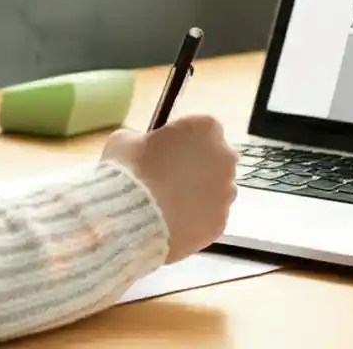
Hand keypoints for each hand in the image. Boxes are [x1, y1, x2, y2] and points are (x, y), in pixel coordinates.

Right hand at [102, 116, 238, 262]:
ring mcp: (227, 192)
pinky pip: (210, 218)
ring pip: (217, 191)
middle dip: (198, 167)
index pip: (203, 129)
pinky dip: (197, 220)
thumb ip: (144, 140)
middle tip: (170, 179)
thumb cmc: (129, 170)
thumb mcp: (125, 141)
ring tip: (170, 206)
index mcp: (206, 128)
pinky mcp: (221, 222)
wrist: (129, 218)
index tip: (168, 151)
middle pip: (215, 160)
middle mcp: (225, 157)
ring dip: (200, 195)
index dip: (184, 141)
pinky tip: (174, 224)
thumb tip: (142, 148)